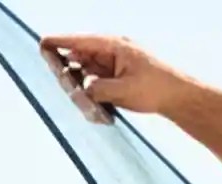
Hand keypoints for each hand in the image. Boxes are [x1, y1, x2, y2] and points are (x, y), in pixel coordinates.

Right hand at [38, 34, 192, 114]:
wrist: (179, 96)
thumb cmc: (156, 88)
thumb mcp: (124, 90)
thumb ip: (98, 89)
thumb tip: (81, 89)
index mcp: (114, 46)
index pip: (81, 41)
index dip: (60, 42)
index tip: (42, 43)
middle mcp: (111, 51)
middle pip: (79, 56)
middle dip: (68, 69)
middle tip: (61, 82)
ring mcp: (113, 64)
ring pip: (86, 71)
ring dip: (80, 84)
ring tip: (82, 99)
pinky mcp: (115, 77)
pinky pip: (95, 81)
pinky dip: (91, 90)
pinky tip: (93, 103)